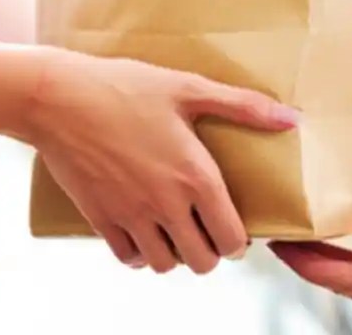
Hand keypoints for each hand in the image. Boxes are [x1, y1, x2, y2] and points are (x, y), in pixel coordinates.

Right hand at [28, 50, 298, 274]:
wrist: (58, 97)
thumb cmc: (126, 85)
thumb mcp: (187, 87)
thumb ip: (242, 106)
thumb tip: (292, 119)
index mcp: (195, 175)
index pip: (232, 240)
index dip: (238, 241)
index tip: (232, 225)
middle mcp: (166, 203)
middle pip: (202, 262)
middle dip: (209, 251)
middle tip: (205, 229)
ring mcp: (131, 215)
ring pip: (165, 265)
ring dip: (174, 254)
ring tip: (175, 230)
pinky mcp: (100, 218)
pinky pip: (128, 258)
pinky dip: (139, 253)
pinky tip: (143, 230)